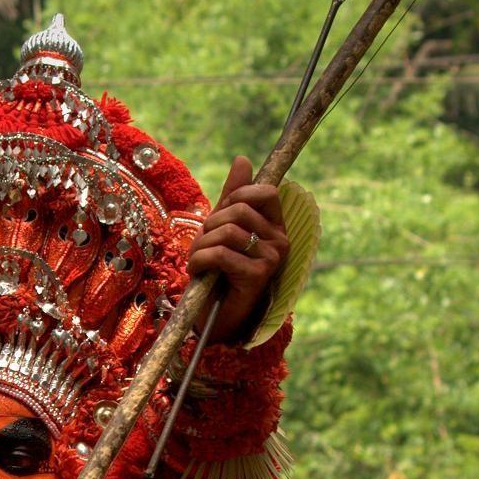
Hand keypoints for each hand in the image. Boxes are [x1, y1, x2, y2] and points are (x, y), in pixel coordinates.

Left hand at [187, 156, 288, 344]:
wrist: (215, 319)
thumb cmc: (219, 274)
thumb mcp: (223, 229)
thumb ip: (233, 197)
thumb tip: (242, 159)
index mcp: (276, 227)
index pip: (266, 191)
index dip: (238, 196)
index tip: (221, 214)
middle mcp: (280, 242)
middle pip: (240, 210)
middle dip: (211, 223)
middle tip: (202, 243)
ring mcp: (272, 260)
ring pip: (228, 231)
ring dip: (202, 244)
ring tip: (198, 260)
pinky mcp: (257, 277)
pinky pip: (221, 254)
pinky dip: (200, 260)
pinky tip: (197, 272)